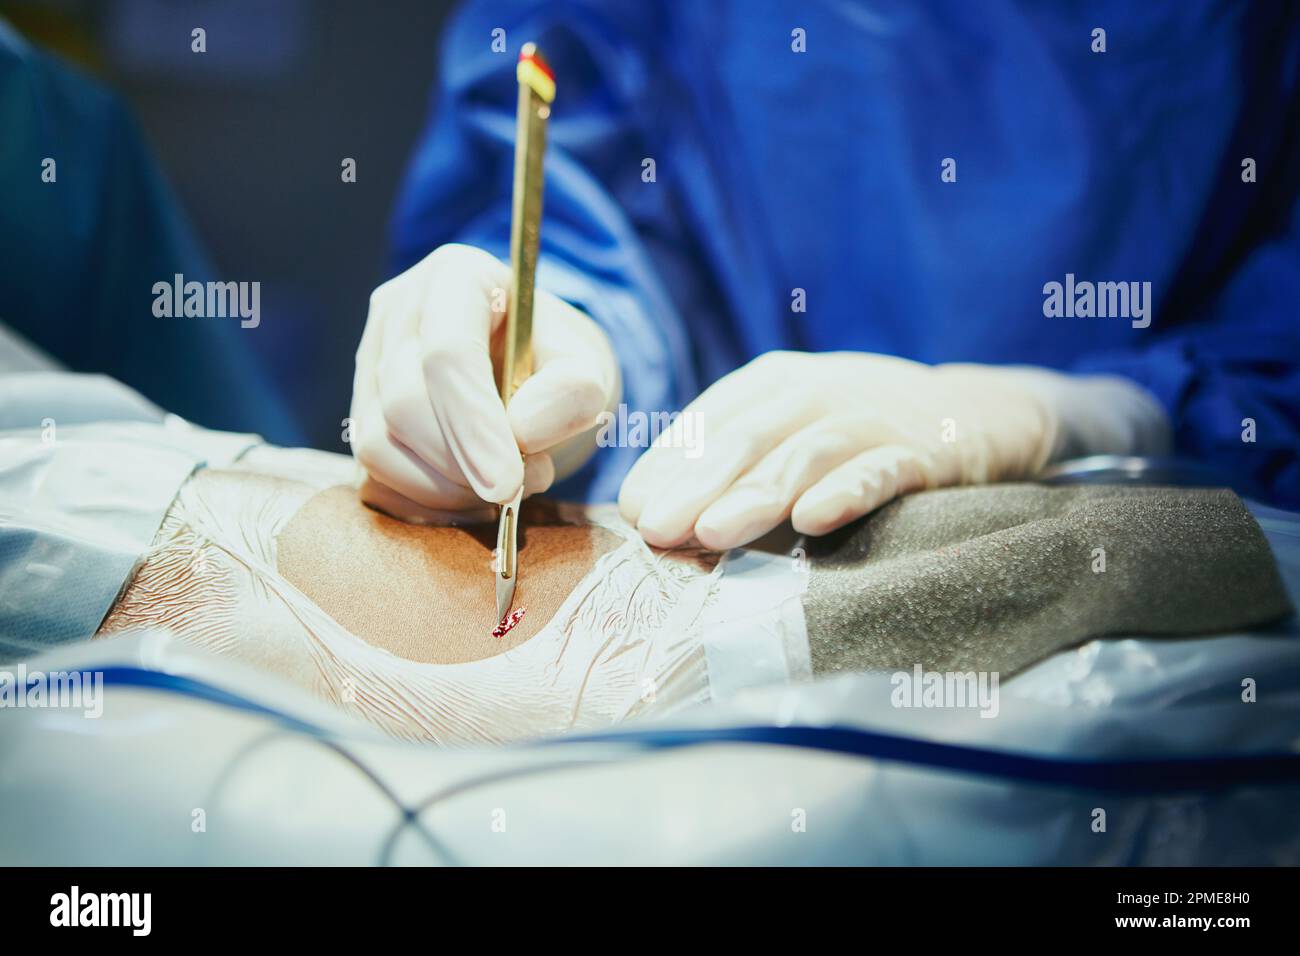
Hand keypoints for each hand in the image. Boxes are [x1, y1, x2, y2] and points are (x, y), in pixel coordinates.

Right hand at [350, 244, 619, 522]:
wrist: (529, 370)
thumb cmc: (554, 362)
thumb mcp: (586, 365)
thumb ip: (572, 391)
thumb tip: (522, 431)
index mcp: (455, 278)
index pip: (447, 354)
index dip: (473, 425)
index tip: (506, 483)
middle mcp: (397, 312)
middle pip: (405, 405)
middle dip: (462, 465)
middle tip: (520, 483)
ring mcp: (368, 363)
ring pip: (378, 446)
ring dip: (444, 489)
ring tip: (503, 485)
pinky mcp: (359, 413)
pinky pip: (373, 476)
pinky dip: (423, 502)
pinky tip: (469, 496)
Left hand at [618, 350, 1165, 549]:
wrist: (983, 414)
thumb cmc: (862, 434)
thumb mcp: (793, 433)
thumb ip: (732, 467)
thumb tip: (650, 520)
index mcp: (773, 384)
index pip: (707, 424)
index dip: (668, 467)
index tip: (631, 516)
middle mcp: (816, 390)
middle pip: (747, 439)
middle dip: (697, 486)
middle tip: (655, 531)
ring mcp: (871, 416)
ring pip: (804, 454)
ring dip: (757, 494)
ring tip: (713, 533)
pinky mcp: (925, 449)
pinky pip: (881, 469)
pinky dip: (848, 490)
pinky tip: (815, 520)